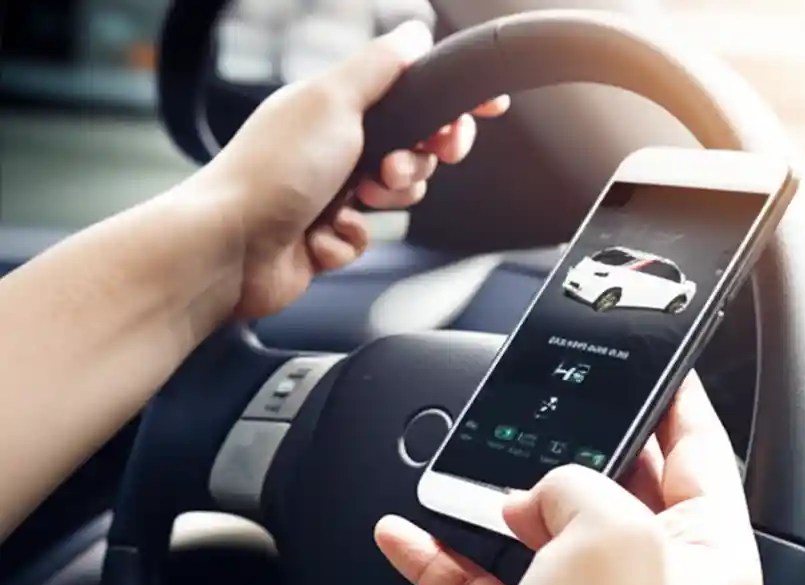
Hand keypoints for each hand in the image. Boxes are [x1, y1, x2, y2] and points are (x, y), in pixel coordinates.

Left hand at [198, 21, 508, 318]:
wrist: (233, 248)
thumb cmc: (272, 172)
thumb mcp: (334, 99)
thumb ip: (382, 65)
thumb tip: (415, 31)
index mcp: (334, 103)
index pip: (410, 92)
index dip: (451, 104)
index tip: (487, 111)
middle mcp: (333, 142)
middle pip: (416, 145)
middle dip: (417, 159)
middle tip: (395, 166)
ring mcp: (330, 189)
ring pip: (399, 192)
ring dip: (387, 198)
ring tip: (357, 199)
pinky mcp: (327, 233)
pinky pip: (370, 233)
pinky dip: (354, 236)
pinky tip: (326, 232)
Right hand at [375, 376, 762, 584]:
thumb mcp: (608, 537)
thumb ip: (580, 484)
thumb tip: (541, 494)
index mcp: (710, 559)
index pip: (703, 455)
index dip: (680, 401)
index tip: (663, 360)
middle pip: (620, 491)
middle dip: (575, 455)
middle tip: (546, 413)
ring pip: (546, 535)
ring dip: (498, 505)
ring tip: (466, 475)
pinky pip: (491, 584)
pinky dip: (449, 559)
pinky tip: (407, 534)